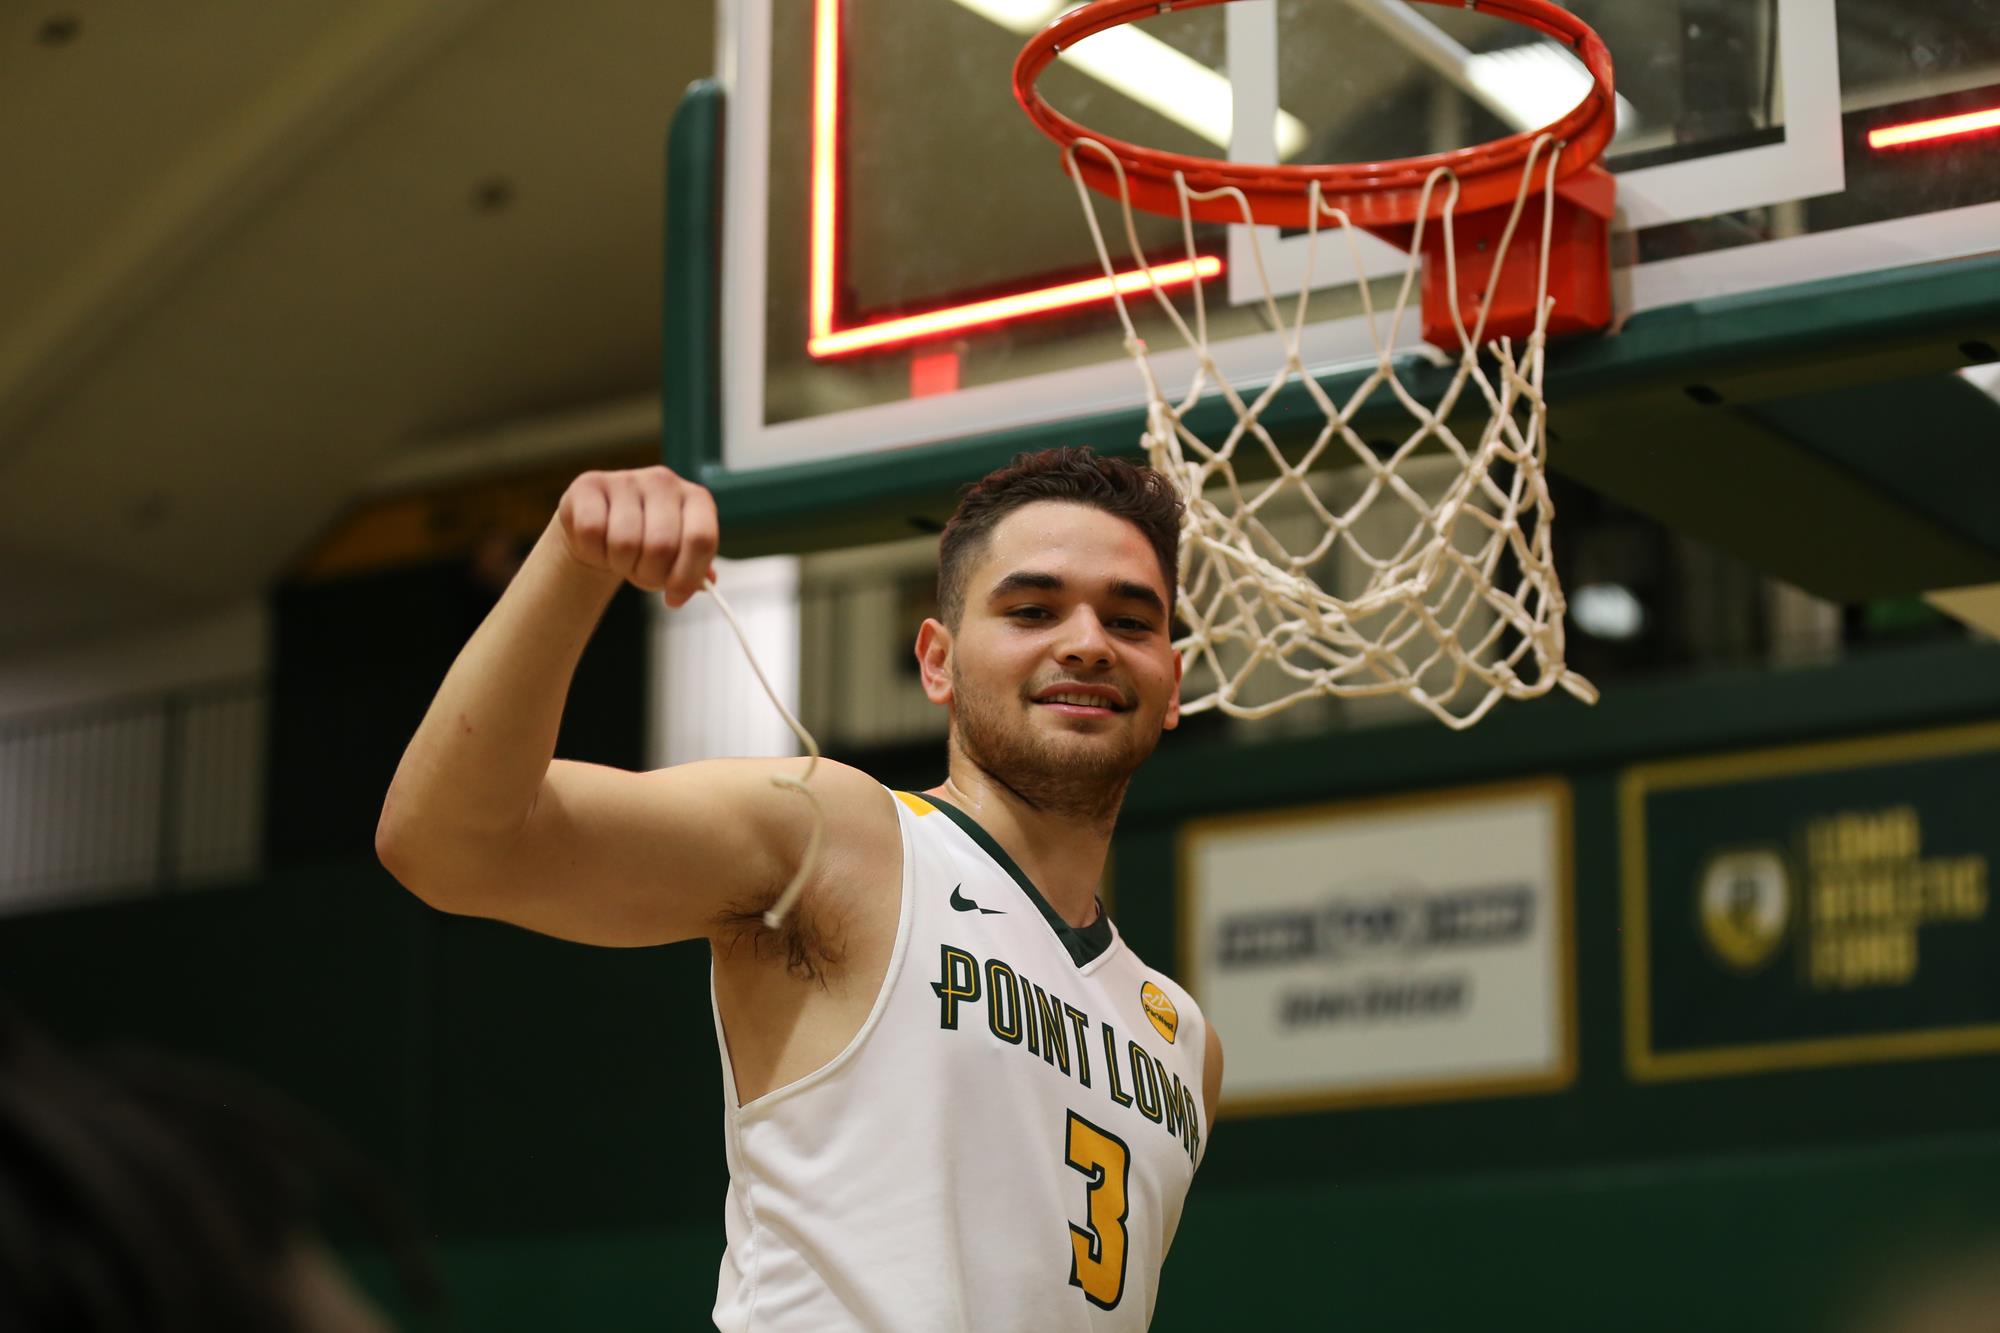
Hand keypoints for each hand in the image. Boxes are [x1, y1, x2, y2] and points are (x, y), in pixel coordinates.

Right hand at [555, 466, 718, 607]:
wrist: (600, 529)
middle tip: (641, 576)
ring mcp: (626, 479)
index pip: (701, 539)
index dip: (688, 576)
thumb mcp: (677, 558)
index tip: (674, 599)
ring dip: (620, 564)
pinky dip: (593, 552)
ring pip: (624, 542)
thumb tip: (707, 582)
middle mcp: (663, 481)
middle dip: (649, 575)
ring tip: (620, 559)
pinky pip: (591, 532)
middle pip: (661, 546)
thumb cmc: (645, 546)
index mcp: (695, 499)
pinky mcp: (589, 484)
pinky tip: (598, 546)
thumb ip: (695, 571)